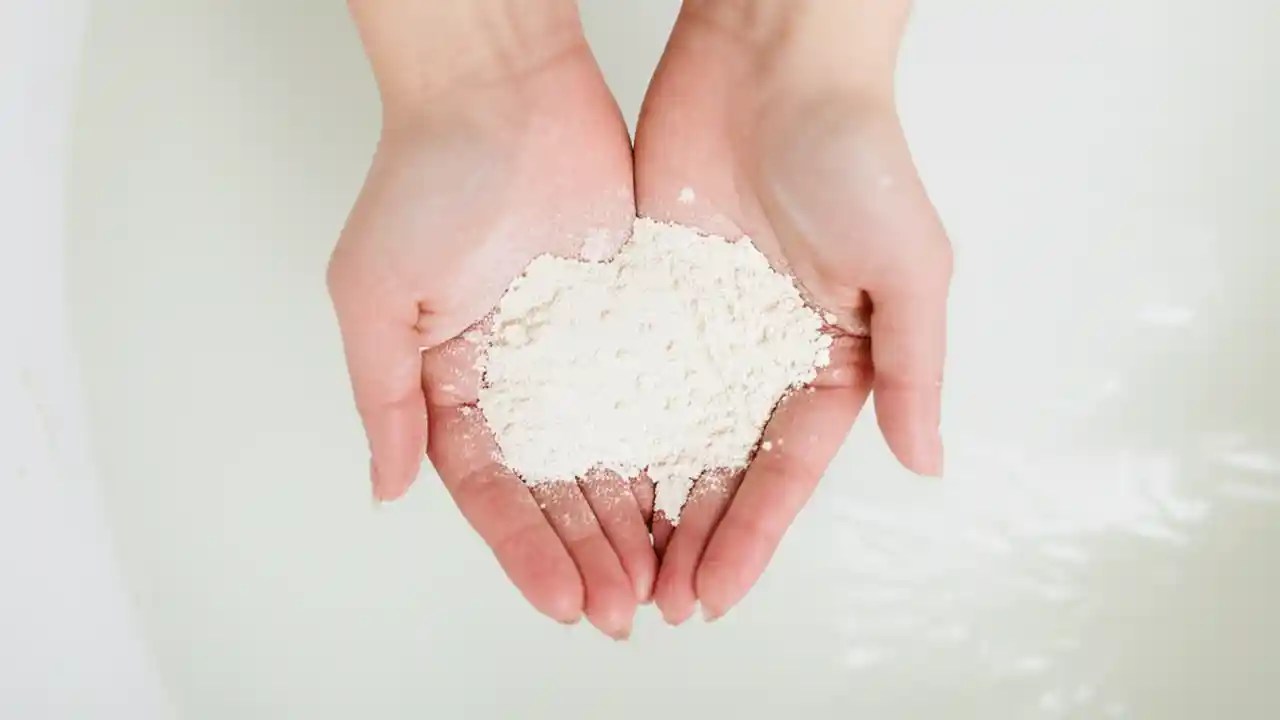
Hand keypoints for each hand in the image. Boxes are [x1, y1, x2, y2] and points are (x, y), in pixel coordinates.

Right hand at [328, 3, 653, 637]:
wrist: (505, 88)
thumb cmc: (425, 179)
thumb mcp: (376, 297)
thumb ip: (385, 399)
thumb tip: (387, 490)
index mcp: (453, 381)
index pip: (490, 488)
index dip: (524, 549)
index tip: (562, 600)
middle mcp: (520, 377)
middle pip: (557, 487)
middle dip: (588, 553)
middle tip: (623, 612)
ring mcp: (581, 350)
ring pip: (612, 453)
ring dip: (634, 522)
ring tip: (662, 582)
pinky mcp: (636, 317)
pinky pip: (659, 394)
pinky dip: (673, 451)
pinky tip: (694, 500)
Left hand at [634, 1, 951, 622]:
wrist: (771, 61)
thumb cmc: (855, 153)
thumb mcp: (908, 268)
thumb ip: (913, 370)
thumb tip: (926, 463)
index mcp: (827, 357)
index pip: (785, 469)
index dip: (751, 534)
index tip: (715, 592)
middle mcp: (759, 352)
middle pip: (719, 465)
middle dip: (691, 536)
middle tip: (654, 602)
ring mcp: (697, 324)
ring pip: (663, 431)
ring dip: (642, 500)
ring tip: (612, 562)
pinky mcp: (646, 290)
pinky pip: (619, 370)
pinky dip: (602, 426)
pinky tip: (578, 477)